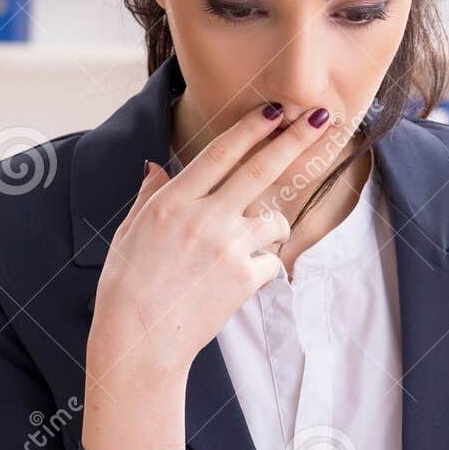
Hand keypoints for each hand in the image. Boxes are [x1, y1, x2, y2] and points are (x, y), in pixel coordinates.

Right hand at [87, 101, 336, 380]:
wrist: (139, 340)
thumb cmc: (127, 286)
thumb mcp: (129, 232)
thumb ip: (150, 196)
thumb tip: (156, 166)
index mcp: (174, 201)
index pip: (221, 152)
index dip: (252, 128)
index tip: (277, 109)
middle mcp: (205, 217)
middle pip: (261, 169)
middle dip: (295, 139)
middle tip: (321, 118)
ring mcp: (228, 247)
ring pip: (274, 220)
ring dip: (274, 225)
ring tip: (254, 241)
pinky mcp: (244, 278)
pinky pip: (272, 260)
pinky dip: (265, 265)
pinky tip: (244, 276)